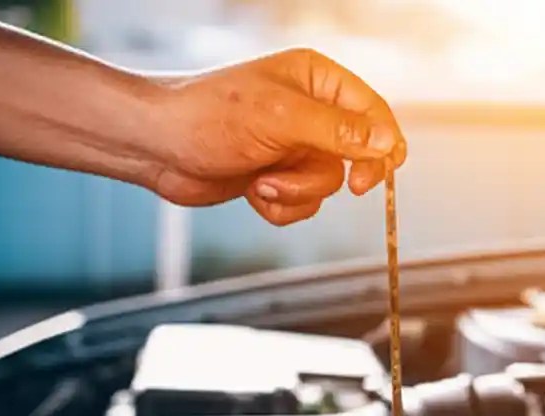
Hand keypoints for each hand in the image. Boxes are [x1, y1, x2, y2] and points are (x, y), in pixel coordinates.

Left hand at [147, 48, 406, 224]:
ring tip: (263, 182)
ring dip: (298, 191)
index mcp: (316, 79)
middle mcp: (310, 110)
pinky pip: (304, 203)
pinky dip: (282, 206)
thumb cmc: (208, 117)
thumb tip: (386, 142)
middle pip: (358, 153)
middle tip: (353, 188)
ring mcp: (293, 145)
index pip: (373, 111)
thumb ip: (338, 131)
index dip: (383, 144)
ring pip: (328, 183)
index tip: (376, 173)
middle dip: (339, 174)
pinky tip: (253, 192)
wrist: (157, 147)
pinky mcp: (277, 175)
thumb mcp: (281, 120)